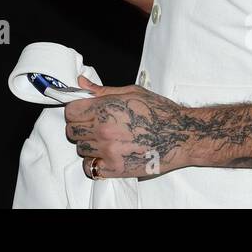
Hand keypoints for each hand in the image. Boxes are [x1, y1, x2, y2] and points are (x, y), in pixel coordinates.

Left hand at [64, 77, 189, 178]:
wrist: (181, 135)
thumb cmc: (160, 112)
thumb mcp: (131, 92)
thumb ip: (101, 90)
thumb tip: (81, 82)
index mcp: (105, 109)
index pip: (70, 111)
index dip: (75, 110)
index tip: (83, 111)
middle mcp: (103, 131)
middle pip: (72, 130)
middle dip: (79, 126)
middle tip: (94, 125)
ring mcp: (108, 151)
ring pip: (80, 149)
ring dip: (88, 144)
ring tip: (104, 140)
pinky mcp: (115, 169)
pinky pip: (90, 168)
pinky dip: (94, 162)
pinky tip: (105, 155)